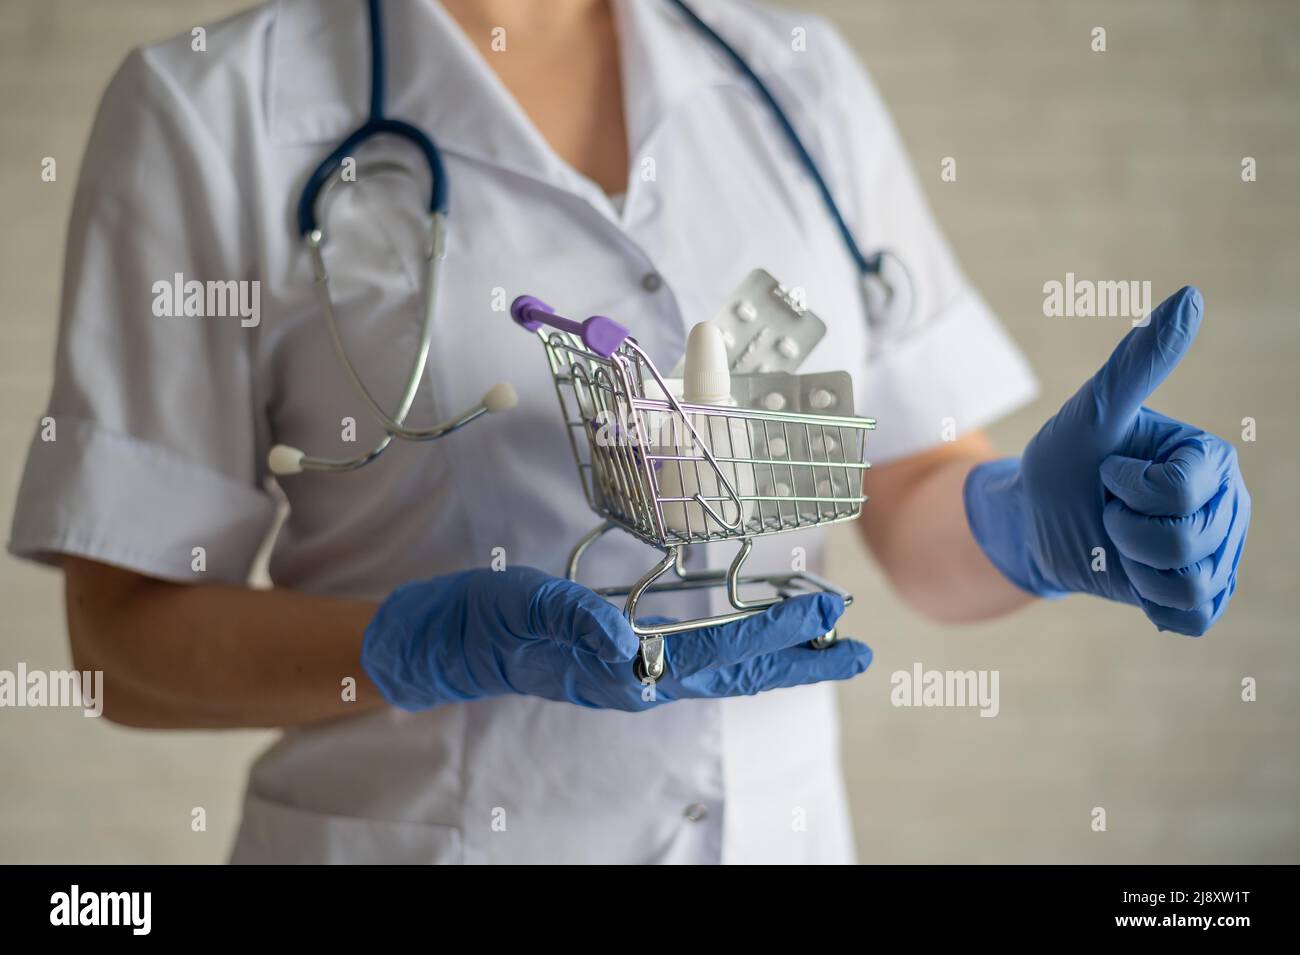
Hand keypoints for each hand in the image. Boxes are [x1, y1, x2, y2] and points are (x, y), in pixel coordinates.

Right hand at [362, 566, 872, 710]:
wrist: (452, 638)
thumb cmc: (490, 621)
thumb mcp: (530, 608)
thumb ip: (578, 622)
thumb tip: (630, 642)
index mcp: (626, 670)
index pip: (720, 651)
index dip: (776, 633)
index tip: (828, 615)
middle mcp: (641, 677)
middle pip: (737, 673)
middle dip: (800, 661)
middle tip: (859, 649)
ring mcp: (635, 670)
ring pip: (724, 667)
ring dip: (778, 656)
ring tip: (827, 643)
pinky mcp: (625, 656)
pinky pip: (699, 655)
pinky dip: (738, 646)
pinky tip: (754, 635)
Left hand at [964, 286, 1249, 634]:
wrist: (1038, 521)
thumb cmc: (1063, 461)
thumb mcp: (1092, 411)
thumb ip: (1140, 361)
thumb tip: (1192, 297)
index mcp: (1211, 457)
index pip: (1182, 492)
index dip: (1130, 489)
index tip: (1109, 473)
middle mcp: (1228, 504)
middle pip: (1188, 541)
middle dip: (1125, 530)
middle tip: (1109, 510)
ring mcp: (1219, 553)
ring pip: (1190, 582)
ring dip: (1134, 567)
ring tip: (1120, 542)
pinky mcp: (1200, 595)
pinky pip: (1192, 616)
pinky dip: (1150, 602)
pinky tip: (1133, 576)